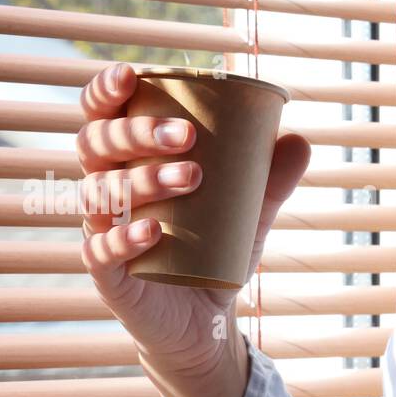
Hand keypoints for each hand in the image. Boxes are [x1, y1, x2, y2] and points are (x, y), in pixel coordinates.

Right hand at [76, 62, 310, 396]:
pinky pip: (100, 250)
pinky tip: (153, 232)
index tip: (130, 74)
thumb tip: (299, 139)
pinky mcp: (106, 275)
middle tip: (186, 137)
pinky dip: (125, 238)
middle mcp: (103, 190)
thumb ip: (270, 177)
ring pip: (100, 194)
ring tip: (192, 177)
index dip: (103, 92)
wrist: (204, 321)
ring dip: (142, 180)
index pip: (99, 116)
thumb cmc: (212, 251)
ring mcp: (99, 231)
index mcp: (126, 163)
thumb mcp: (246, 212)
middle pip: (96, 146)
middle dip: (136, 133)